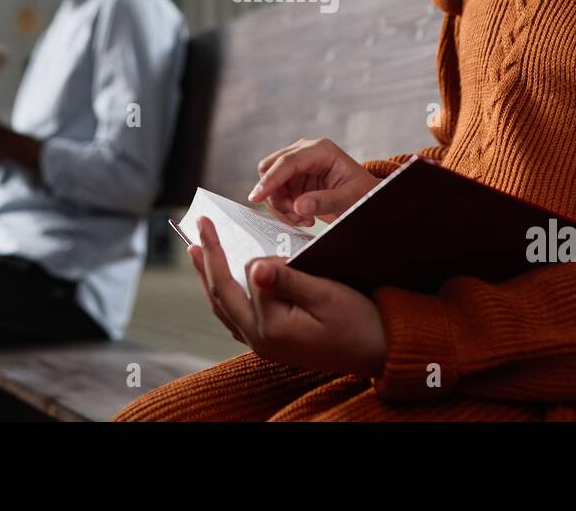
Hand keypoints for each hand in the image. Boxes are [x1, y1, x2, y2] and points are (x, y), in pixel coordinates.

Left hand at [188, 217, 386, 378]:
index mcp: (272, 327)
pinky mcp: (271, 344)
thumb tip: (253, 266)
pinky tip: (222, 284)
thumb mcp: (326, 294)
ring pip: (224, 307)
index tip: (259, 236)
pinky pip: (236, 317)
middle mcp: (260, 340)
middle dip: (208, 259)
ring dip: (209, 277)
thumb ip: (288, 280)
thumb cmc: (358, 320)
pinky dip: (224, 296)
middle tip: (199, 225)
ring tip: (196, 250)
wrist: (379, 350)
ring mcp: (263, 345)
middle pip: (222, 294)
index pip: (250, 277)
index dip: (260, 256)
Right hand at [247, 137, 380, 225]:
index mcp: (321, 150)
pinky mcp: (293, 178)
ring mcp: (297, 164)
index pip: (287, 162)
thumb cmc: (363, 194)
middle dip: (276, 196)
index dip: (270, 180)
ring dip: (280, 205)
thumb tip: (298, 206)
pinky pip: (275, 193)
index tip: (256, 197)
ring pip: (270, 182)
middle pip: (270, 167)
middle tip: (295, 216)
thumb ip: (326, 201)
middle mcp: (305, 151)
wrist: (366, 197)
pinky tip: (302, 217)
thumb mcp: (350, 199)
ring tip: (304, 219)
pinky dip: (283, 208)